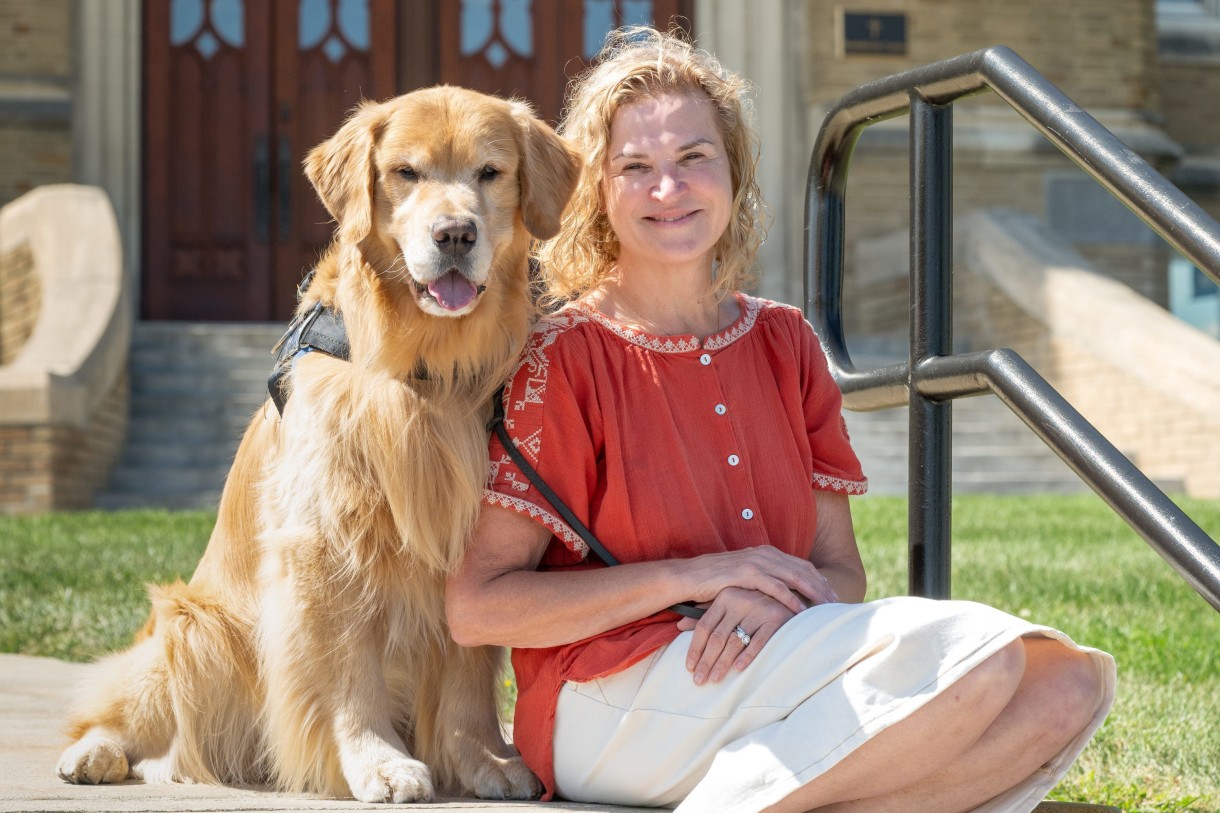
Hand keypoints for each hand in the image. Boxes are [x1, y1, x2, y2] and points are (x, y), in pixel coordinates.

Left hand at [676, 587, 796, 685]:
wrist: (793, 596)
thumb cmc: (756, 603)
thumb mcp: (730, 604)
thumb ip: (707, 613)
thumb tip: (680, 625)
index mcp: (726, 596)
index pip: (704, 626)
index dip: (694, 648)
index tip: (689, 667)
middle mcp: (740, 601)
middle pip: (717, 637)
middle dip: (706, 661)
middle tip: (698, 680)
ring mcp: (759, 609)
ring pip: (735, 642)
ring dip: (723, 663)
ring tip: (714, 679)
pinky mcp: (777, 619)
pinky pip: (759, 642)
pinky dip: (748, 656)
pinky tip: (738, 670)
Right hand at [684, 546, 837, 613]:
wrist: (688, 577)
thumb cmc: (714, 582)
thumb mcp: (743, 578)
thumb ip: (762, 580)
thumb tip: (779, 594)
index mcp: (766, 553)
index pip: (801, 565)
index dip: (819, 580)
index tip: (833, 594)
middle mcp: (765, 554)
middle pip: (803, 570)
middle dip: (823, 587)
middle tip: (838, 604)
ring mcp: (756, 562)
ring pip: (794, 577)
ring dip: (813, 593)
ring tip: (827, 609)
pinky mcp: (747, 573)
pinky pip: (775, 587)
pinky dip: (791, 599)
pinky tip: (801, 611)